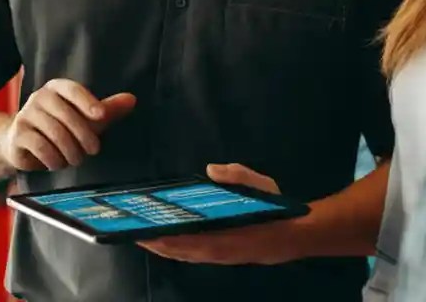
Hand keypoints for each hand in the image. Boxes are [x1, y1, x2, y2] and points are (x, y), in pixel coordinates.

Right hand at [0, 80, 135, 172]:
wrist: (22, 145)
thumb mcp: (86, 119)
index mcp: (56, 88)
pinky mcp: (17, 134)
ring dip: (69, 150)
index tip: (101, 115)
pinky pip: (39, 145)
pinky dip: (53, 157)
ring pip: (53, 131)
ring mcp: (25, 114)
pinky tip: (58, 163)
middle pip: (65, 114)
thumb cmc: (60, 129)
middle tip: (93, 150)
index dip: (87, 101)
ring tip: (75, 159)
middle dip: (83, 135)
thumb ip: (107, 110)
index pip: (73, 90)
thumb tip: (132, 99)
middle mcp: (39, 97)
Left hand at [138, 163, 303, 265]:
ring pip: (183, 255)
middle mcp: (218, 252)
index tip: (146, 231)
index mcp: (227, 239)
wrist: (294, 236)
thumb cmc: (275, 211)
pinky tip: (163, 240)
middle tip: (131, 232)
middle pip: (180, 251)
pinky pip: (191, 254)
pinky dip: (175, 248)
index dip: (167, 239)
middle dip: (155, 243)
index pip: (190, 241)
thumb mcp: (262, 186)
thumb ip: (238, 176)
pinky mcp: (218, 255)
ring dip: (161, 247)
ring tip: (140, 235)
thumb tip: (211, 170)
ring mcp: (217, 256)